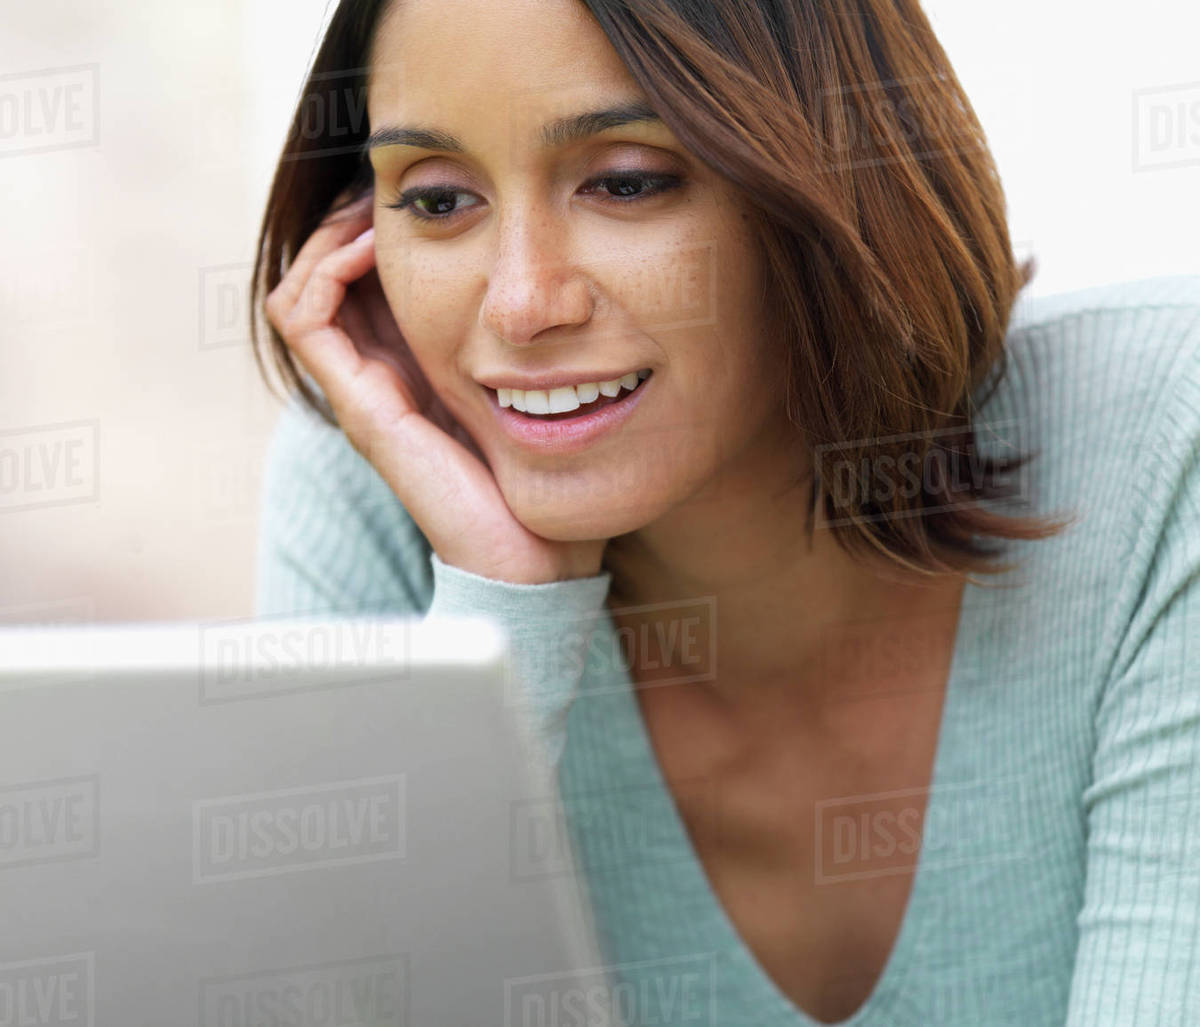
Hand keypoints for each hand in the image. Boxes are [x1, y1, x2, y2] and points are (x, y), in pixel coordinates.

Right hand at [264, 189, 607, 584]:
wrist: (532, 554)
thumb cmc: (541, 474)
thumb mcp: (527, 384)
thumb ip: (517, 341)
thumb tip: (547, 281)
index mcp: (407, 374)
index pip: (358, 287)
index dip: (372, 232)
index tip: (416, 197)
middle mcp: (373, 381)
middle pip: (322, 282)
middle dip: (347, 223)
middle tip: (386, 187)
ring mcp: (359, 395)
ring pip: (300, 292)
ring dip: (328, 238)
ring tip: (376, 209)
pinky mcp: (359, 407)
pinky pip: (305, 319)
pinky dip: (327, 270)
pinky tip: (375, 245)